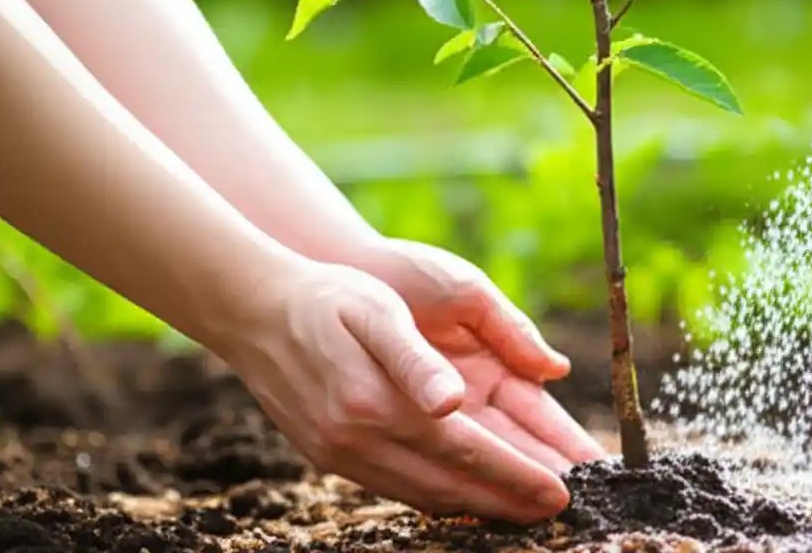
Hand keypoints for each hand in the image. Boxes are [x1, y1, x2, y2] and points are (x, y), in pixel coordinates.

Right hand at [216, 257, 574, 522]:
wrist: (251, 310)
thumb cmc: (326, 298)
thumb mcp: (376, 312)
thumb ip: (415, 360)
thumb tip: (453, 401)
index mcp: (376, 405)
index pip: (465, 451)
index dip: (516, 474)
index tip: (560, 491)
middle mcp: (357, 442)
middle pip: (449, 486)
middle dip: (506, 502)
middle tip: (556, 512)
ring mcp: (339, 455)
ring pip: (422, 496)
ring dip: (475, 506)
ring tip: (519, 509)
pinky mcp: (329, 456)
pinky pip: (394, 488)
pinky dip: (436, 496)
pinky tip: (459, 492)